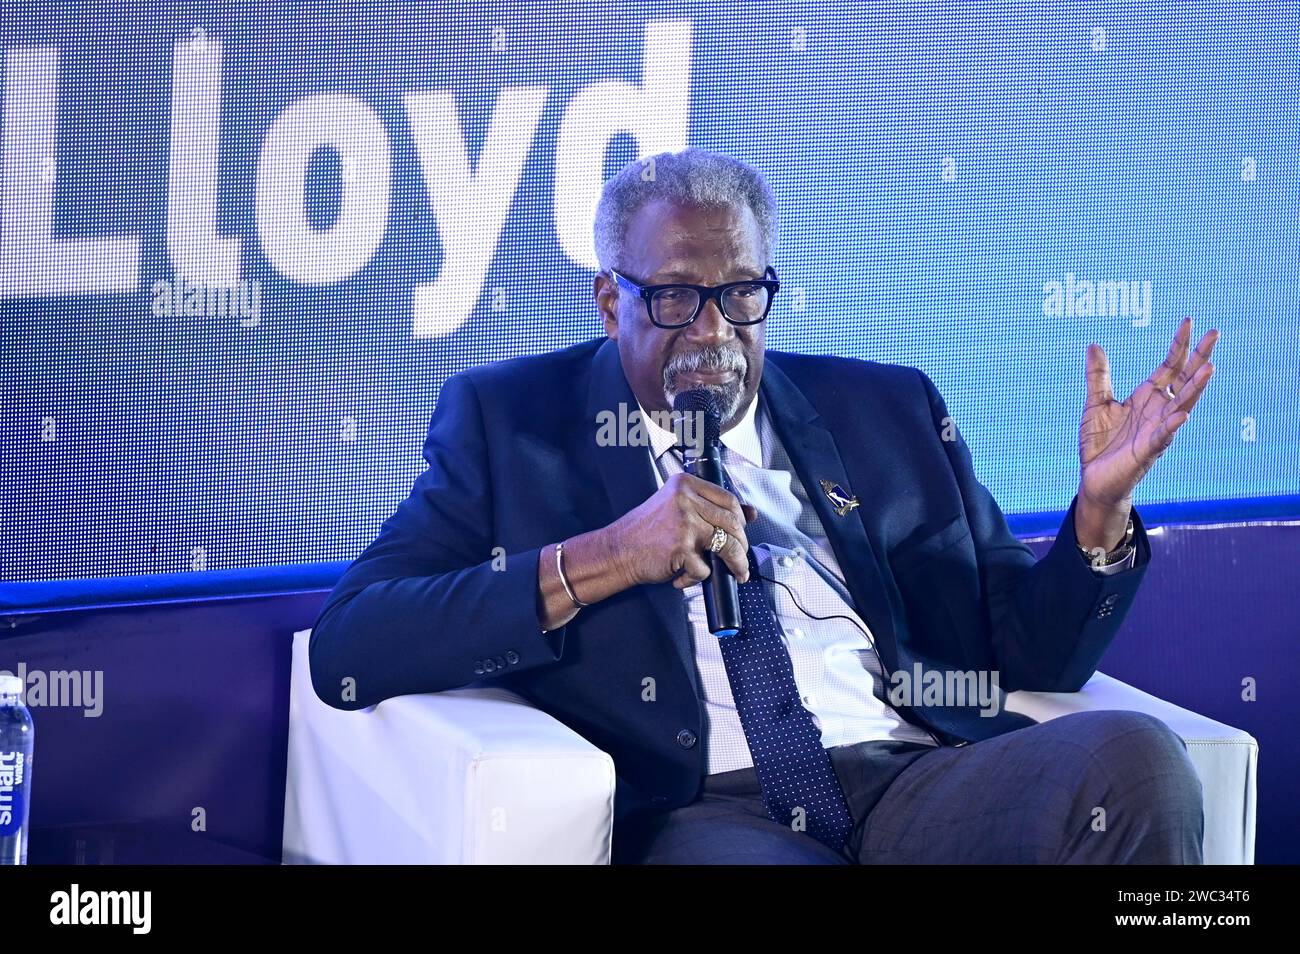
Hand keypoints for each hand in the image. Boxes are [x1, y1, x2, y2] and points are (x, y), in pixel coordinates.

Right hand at [607, 472, 757, 588]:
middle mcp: (685, 499)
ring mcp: (685, 523)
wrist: (616, 551)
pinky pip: (705, 568)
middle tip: (740, 560)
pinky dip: (696, 577)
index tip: (742, 533)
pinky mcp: (682, 548)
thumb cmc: (644, 533)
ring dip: (735, 565)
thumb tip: (751, 514)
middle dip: (742, 546)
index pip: (728, 499)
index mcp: (684, 484)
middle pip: (732, 522)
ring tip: (735, 574)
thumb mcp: (676, 509)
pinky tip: (681, 576)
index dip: (740, 519)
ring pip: (726, 546)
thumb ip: (709, 508)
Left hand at [1075, 317, 1218, 546]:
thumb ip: (1098, 376)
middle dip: (1199, 358)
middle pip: (1185, 380)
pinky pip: (1164, 436)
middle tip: (1215, 334)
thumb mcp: (1095, 403)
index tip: (1189, 321)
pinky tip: (1183, 413)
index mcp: (1147, 397)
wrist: (1094, 478)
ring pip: (1182, 405)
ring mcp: (1157, 430)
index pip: (1169, 366)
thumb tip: (1094, 345)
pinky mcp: (1147, 451)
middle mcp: (1158, 410)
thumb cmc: (1100, 443)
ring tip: (1210, 368)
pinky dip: (1173, 425)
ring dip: (1195, 388)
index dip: (1179, 345)